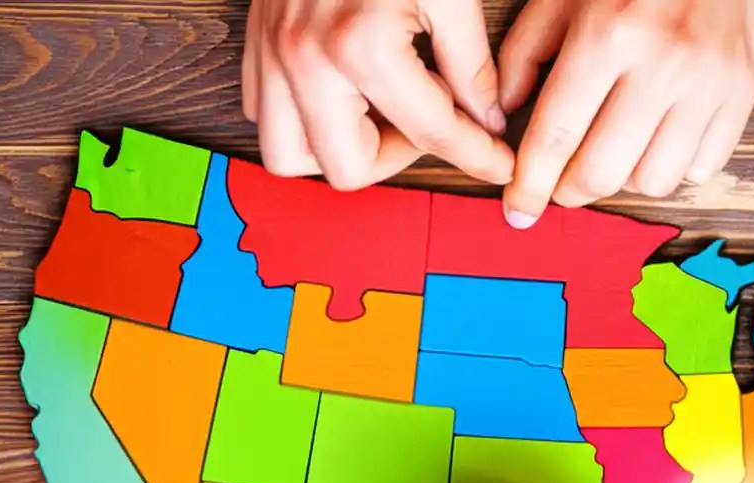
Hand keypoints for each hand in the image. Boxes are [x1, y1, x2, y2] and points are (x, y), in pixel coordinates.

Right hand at [244, 0, 513, 189]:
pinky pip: (265, 113)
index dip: (475, 156)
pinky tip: (347, 92)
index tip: (497, 164)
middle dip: (396, 158)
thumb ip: (470, 62)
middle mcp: (304, 58)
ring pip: (290, 154)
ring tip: (382, 116)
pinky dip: (305, 118)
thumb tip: (486, 120)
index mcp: (359, 45)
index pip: (430, 134)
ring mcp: (271, 52)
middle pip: (346, 170)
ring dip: (338, 149)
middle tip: (430, 126)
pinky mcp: (256, 41)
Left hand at [498, 0, 753, 227]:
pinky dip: (673, 165)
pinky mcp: (745, 93)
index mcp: (609, 34)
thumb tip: (502, 113)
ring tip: (616, 146)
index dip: (531, 184)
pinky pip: (700, 168)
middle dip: (571, 191)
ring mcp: (710, 84)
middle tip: (561, 184)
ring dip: (625, 177)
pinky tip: (659, 135)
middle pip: (603, 172)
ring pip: (652, 180)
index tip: (519, 210)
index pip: (556, 135)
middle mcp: (663, 65)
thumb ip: (526, 51)